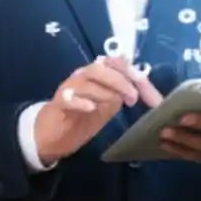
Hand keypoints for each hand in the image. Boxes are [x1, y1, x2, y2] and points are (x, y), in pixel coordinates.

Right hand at [35, 56, 162, 165]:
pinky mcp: (57, 105)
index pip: (115, 64)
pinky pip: (67, 98)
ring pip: (86, 78)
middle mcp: (82, 77)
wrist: (52, 136)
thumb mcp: (109, 105)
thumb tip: (144, 88)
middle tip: (133, 98)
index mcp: (97, 75)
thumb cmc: (83, 118)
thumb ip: (123, 94)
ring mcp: (69, 89)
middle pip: (101, 67)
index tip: (147, 91)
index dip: (133, 74)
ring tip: (117, 102)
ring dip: (106, 89)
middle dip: (121, 80)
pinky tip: (91, 108)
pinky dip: (80, 100)